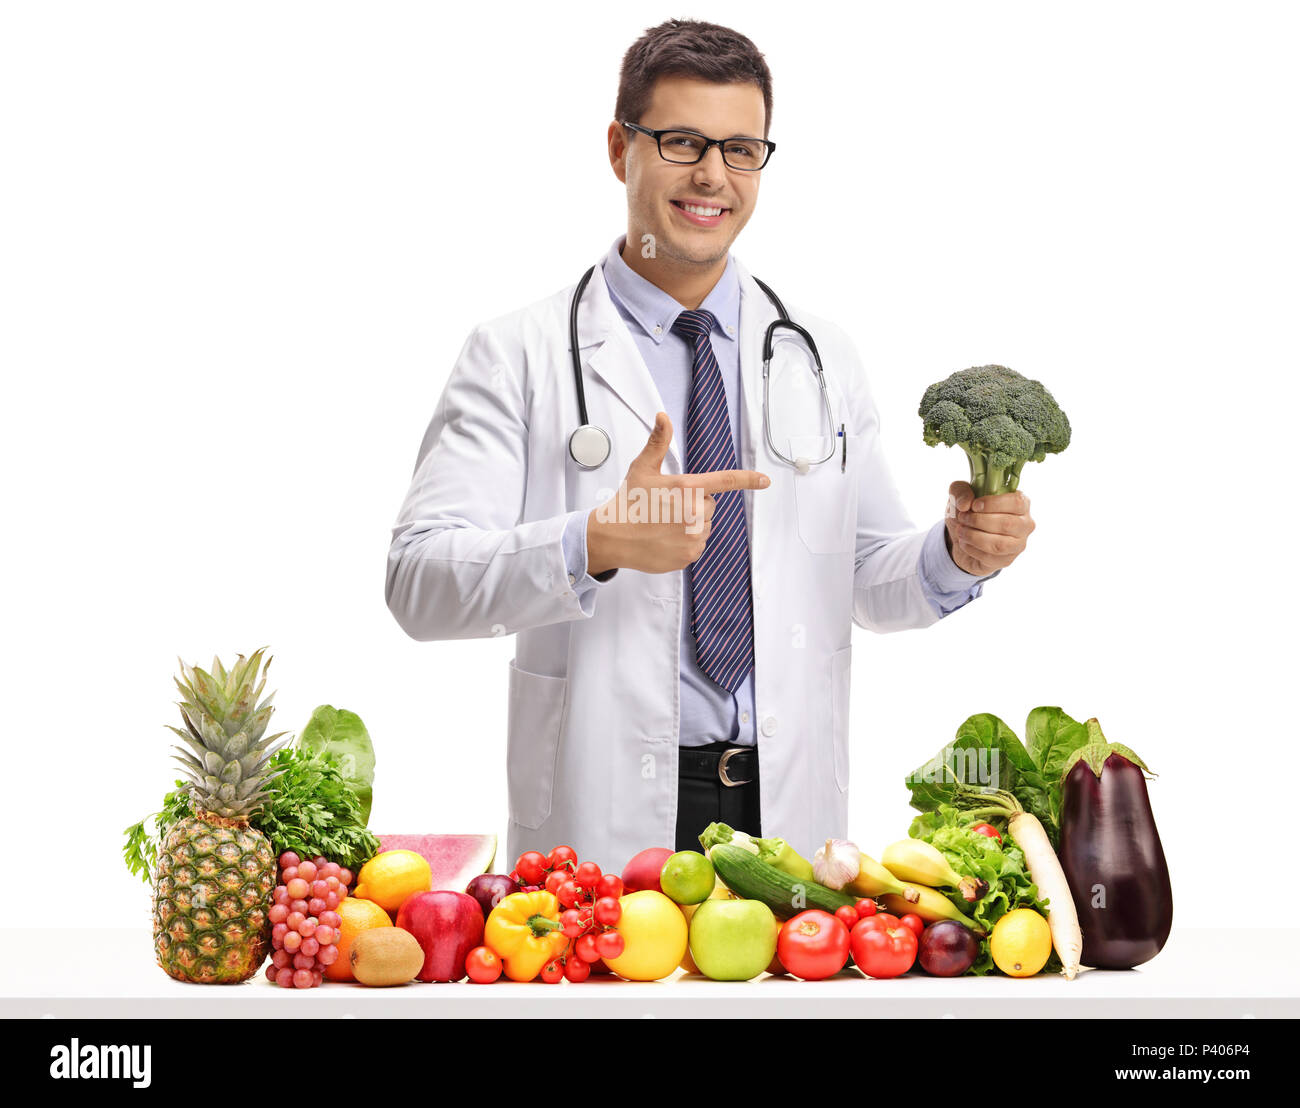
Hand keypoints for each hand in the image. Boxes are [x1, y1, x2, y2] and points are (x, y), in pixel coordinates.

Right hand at [586, 412, 770, 574]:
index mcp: (686, 488)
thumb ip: (658, 442)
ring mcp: (693, 536)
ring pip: (704, 526)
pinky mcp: (689, 555)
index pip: (725, 481)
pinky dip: (685, 543)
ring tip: (664, 524)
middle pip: (709, 506)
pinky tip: (665, 539)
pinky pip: (697, 546)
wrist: (612, 537)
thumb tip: (662, 416)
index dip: (748, 480)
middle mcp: (694, 513)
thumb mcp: (643, 468)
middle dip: (694, 505)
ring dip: (690, 525)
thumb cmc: (628, 500)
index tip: (765, 481)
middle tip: (667, 507)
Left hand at [944, 481, 1034, 575]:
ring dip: (975, 536)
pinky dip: (972, 549)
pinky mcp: (1006, 560)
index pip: (1017, 502)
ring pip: (1000, 544)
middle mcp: (1024, 524)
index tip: (975, 505)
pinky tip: (964, 542)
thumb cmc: (969, 512)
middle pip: (1007, 524)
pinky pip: (990, 557)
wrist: (962, 538)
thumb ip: (960, 491)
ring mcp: (1018, 544)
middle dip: (979, 520)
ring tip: (961, 530)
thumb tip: (965, 504)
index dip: (994, 503)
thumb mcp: (960, 496)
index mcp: (1020, 503)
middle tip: (963, 517)